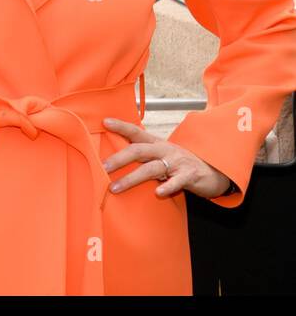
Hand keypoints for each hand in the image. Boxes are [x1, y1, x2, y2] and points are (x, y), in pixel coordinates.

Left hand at [101, 117, 233, 198]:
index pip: (136, 132)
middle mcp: (164, 150)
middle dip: (119, 158)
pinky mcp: (189, 176)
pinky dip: (168, 187)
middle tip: (102, 167)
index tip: (104, 122)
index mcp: (156, 143)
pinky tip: (158, 193)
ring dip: (131, 178)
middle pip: (138, 150)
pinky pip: (177, 181)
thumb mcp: (160, 154)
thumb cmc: (179, 163)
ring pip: (151, 168)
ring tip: (115, 187)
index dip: (121, 126)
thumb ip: (142, 154)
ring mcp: (177, 162)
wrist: (213, 171)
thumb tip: (113, 157)